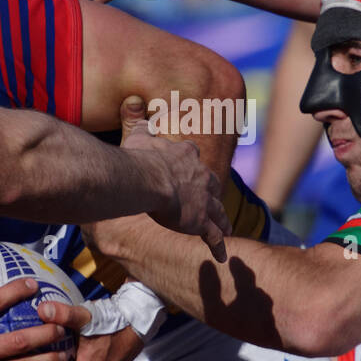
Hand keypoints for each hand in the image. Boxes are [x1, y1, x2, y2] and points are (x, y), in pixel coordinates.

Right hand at [119, 96, 228, 261]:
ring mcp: (204, 199)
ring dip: (222, 220)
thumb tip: (132, 103)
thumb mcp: (139, 135)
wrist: (149, 179)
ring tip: (227, 228)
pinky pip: (213, 236)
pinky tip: (221, 257)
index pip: (193, 157)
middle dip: (213, 193)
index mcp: (186, 155)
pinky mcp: (202, 220)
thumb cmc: (140, 158)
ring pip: (218, 211)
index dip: (192, 165)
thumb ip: (138, 122)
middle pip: (213, 184)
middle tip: (213, 200)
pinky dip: (218, 246)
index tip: (192, 169)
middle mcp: (201, 175)